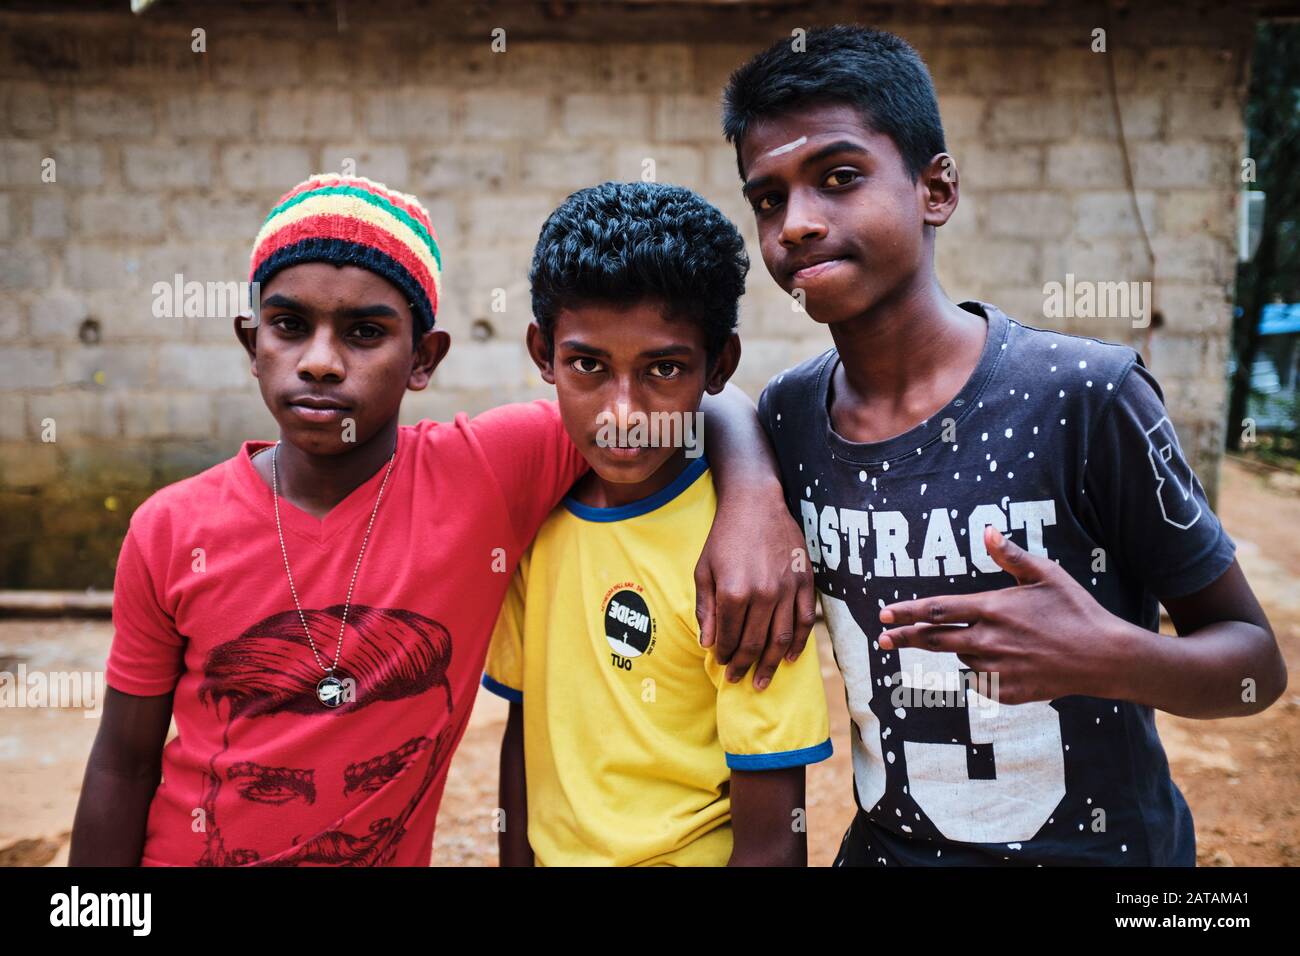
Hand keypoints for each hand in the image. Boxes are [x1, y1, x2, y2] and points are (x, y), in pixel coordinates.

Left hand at [695, 478, 816, 689]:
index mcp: (733, 592)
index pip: (728, 636)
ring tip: (762, 681)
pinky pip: (804, 621)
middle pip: (754, 643)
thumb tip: (708, 644)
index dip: (724, 655)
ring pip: (781, 638)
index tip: (722, 666)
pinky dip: (798, 644)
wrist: (756, 504)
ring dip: (770, 664)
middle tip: (739, 681)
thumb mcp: (704, 570)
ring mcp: (786, 589)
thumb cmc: (724, 537)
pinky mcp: (804, 582)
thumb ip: (706, 609)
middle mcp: (762, 594)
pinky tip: (790, 659)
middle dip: (744, 666)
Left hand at [877, 525, 1120, 704]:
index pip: (938, 610)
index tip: (883, 614)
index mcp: (994, 609)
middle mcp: (989, 640)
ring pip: (963, 657)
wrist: (1105, 657)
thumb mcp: (1046, 574)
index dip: (907, 612)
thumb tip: (986, 531)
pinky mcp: (1008, 691)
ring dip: (962, 648)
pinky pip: (982, 680)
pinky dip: (984, 669)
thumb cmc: (1075, 609)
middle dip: (905, 638)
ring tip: (989, 638)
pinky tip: (1005, 660)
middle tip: (883, 639)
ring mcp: (998, 669)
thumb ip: (1010, 555)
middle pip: (935, 640)